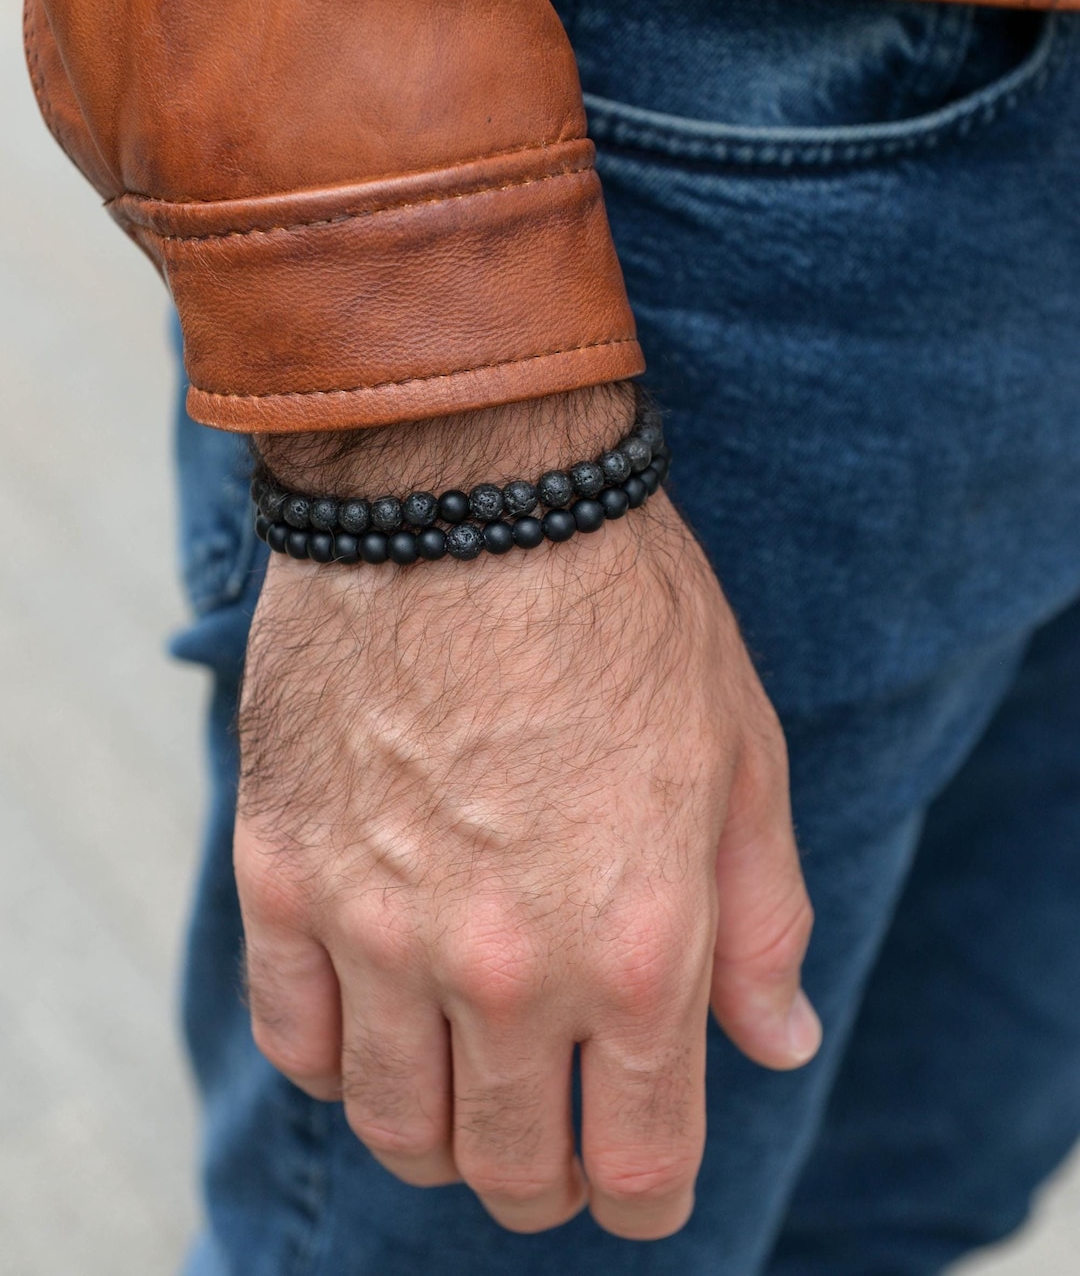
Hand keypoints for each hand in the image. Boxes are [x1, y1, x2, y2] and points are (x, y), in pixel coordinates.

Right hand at [236, 388, 818, 1241]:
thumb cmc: (625, 609)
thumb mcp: (743, 755)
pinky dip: (339, 1056)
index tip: (636, 1174)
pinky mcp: (283, 871)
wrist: (471, 489)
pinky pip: (296, 1037)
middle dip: (542, 1176)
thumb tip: (779, 1045)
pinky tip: (373, 1011)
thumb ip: (763, 920)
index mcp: (638, 946)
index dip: (644, 1194)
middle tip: (549, 1129)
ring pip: (396, 1126)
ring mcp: (379, 926)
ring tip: (461, 1082)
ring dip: (438, 1132)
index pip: (637, 1165)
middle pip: (508, 1170)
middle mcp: (505, 965)